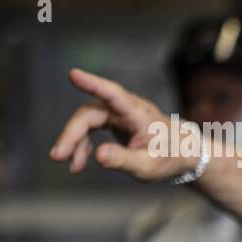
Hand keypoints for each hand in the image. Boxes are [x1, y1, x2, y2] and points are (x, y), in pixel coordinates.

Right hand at [49, 68, 197, 181]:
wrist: (184, 154)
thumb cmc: (169, 158)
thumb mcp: (148, 166)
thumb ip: (123, 160)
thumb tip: (98, 156)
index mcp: (138, 114)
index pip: (113, 95)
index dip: (93, 84)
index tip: (74, 74)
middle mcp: (127, 109)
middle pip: (90, 114)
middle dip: (71, 134)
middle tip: (57, 156)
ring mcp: (120, 114)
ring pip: (88, 121)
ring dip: (75, 142)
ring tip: (72, 166)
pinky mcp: (115, 121)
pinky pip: (92, 128)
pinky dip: (84, 144)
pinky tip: (80, 161)